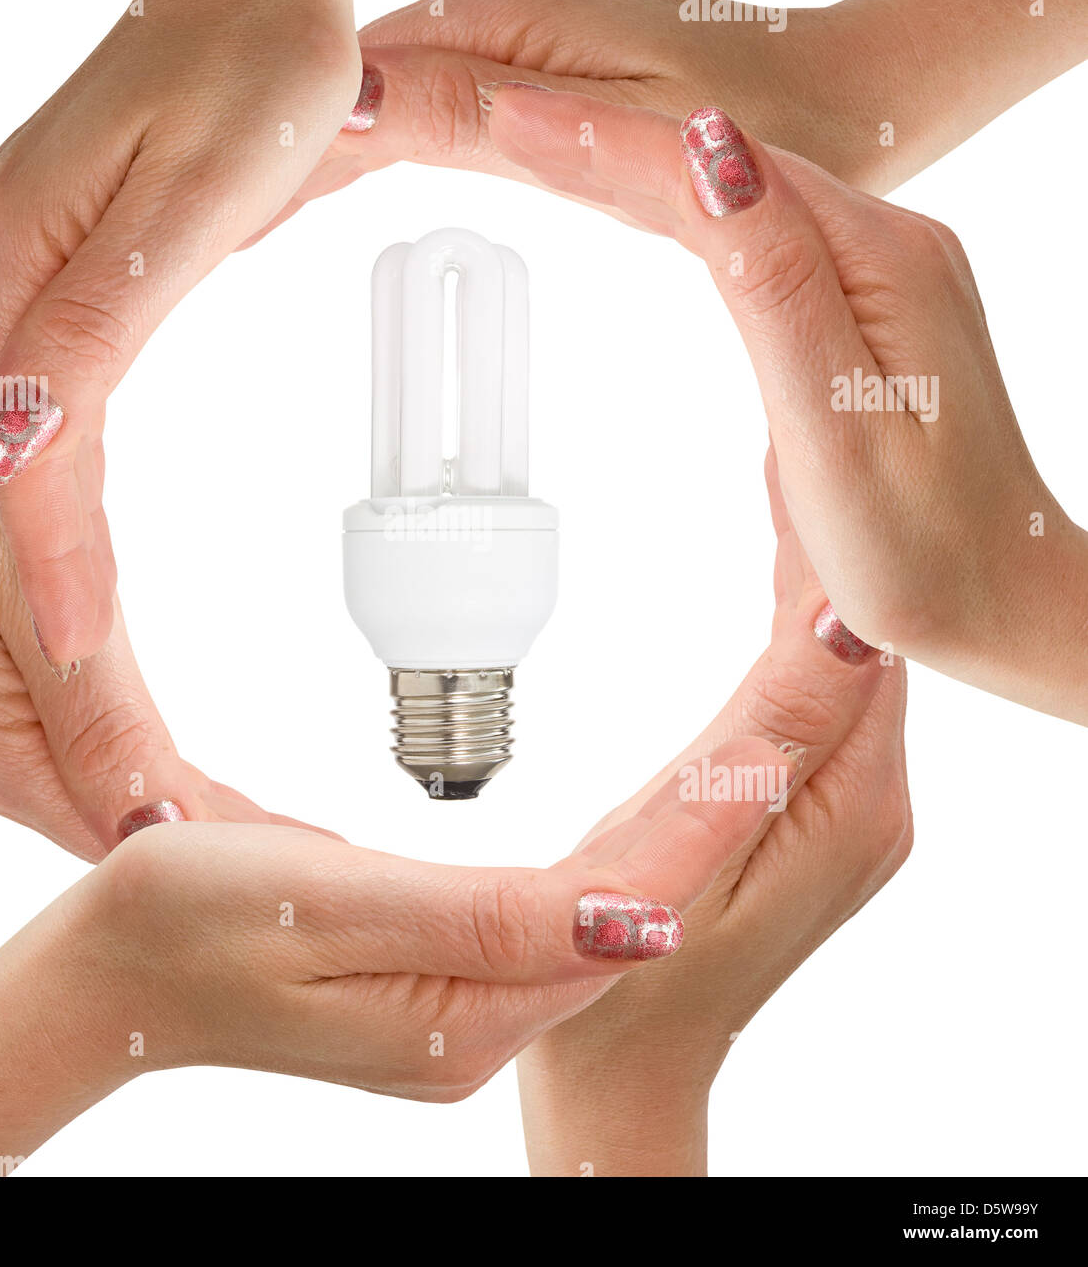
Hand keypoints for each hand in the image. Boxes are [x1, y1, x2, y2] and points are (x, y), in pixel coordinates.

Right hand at [0, 0, 363, 664]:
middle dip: (47, 553)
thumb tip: (17, 442)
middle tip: (80, 652)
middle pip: (18, 438)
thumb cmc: (250, 71)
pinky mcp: (63, 248)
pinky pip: (57, 373)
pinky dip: (70, 451)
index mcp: (24, 252)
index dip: (52, 546)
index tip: (74, 639)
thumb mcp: (191, 200)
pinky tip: (79, 497)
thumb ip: (96, 320)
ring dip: (53, 518)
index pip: (33, 437)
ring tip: (83, 612)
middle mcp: (6, 256)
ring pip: (33, 414)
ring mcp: (28, 250)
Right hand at [0, 283, 317, 859]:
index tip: (308, 866)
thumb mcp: (35, 592)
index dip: (222, 848)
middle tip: (318, 861)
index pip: (127, 831)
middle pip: (117, 831)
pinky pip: (83, 768)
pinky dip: (146, 780)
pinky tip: (195, 795)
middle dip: (216, 847)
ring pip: (103, 805)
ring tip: (280, 836)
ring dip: (186, 819)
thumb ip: (97, 716)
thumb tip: (160, 819)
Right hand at [0, 733, 794, 1172]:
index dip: (716, 806)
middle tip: (807, 687)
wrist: (100, 979)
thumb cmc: (177, 927)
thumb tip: (636, 916)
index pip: (633, 901)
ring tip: (766, 723)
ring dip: (690, 813)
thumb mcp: (320, 905)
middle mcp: (483, 1019)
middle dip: (729, 793)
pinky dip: (622, 842)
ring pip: (612, 898)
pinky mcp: (443, 977)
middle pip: (641, 899)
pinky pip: (563, 904)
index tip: (786, 721)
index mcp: (463, 1013)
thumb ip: (480, 917)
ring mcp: (466, 1003)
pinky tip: (658, 801)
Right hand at [258, 0, 1087, 238]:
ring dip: (327, 139)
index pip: (360, 80)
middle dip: (289, 146)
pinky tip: (347, 159)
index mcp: (511, 10)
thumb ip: (485, 121)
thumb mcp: (623, 140)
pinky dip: (386, 127)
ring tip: (246, 206)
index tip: (216, 207)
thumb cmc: (759, 128)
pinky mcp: (539, 36)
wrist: (842, 97)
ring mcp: (520, 8)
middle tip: (208, 223)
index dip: (287, 147)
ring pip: (393, 79)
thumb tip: (357, 109)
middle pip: (363, 75)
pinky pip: (436, 83)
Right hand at [481, 87, 1087, 724]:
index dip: (605, 143)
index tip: (508, 116)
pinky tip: (658, 199)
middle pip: (726, 164)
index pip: (716, 173)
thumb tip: (708, 153)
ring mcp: (885, 271)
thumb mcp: (838, 422)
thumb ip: (772, 283)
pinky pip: (765, 231)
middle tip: (503, 115)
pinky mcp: (871, 305)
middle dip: (611, 136)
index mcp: (879, 261)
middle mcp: (890, 243)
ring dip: (646, 164)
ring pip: (743, 191)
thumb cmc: (922, 546)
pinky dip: (693, 209)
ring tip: (549, 138)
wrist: (1007, 595)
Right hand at [518, 448, 911, 1176]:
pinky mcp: (816, 816)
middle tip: (787, 432)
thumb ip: (769, 732)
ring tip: (782, 478)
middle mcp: (869, 803)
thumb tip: (849, 621)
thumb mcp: (685, 846)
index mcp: (849, 802)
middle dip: (827, 539)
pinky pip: (819, 703)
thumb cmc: (628, 972)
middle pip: (860, 641)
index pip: (859, 635)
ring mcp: (847, 812)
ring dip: (815, 581)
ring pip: (840, 667)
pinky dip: (800, 635)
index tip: (804, 442)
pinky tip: (784, 593)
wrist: (627, 1063)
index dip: (832, 537)